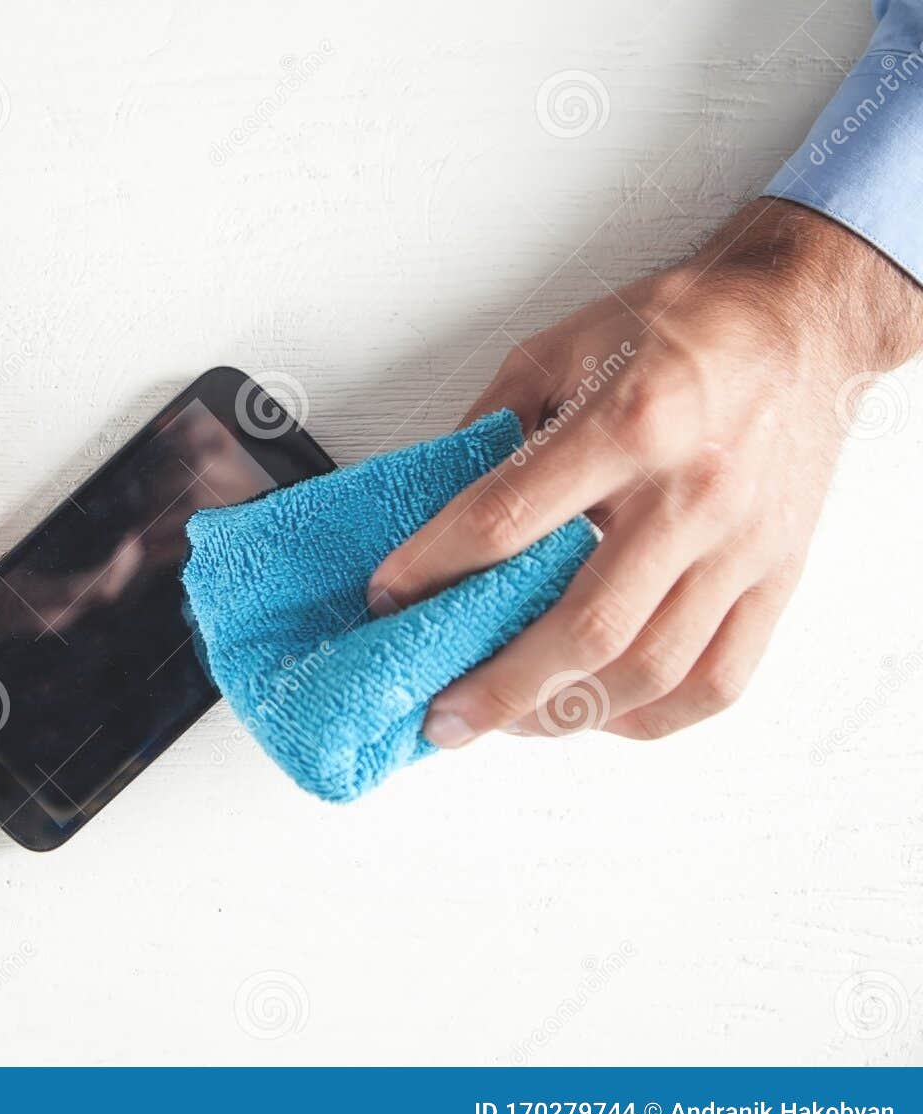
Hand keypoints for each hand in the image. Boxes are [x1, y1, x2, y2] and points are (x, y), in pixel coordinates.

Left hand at [368, 199, 922, 744]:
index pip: (508, 520)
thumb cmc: (678, 328)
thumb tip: (430, 512)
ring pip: (650, 667)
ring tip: (507, 721)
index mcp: (631, 421)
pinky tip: (595, 715)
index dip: (434, 569)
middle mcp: (692, 492)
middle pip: (585, 625)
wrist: (800, 319)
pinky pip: (718, 679)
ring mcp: (742, 545)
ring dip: (566, 713)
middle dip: (499, 685)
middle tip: (440, 715)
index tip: (388, 599)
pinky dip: (649, 717)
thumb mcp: (559, 347)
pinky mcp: (777, 577)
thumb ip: (490, 428)